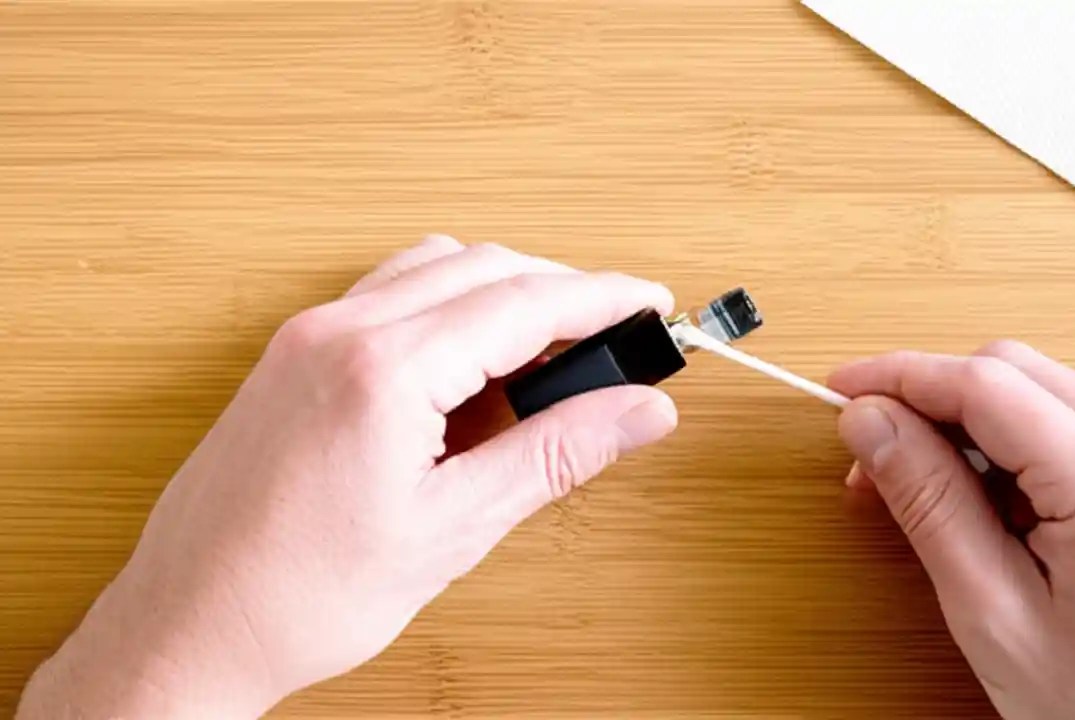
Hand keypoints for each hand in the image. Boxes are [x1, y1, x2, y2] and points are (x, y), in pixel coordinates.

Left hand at [18, 237, 678, 718]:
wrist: (192, 622)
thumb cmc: (300, 594)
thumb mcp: (452, 529)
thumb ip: (555, 454)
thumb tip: (638, 412)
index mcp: (382, 371)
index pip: (524, 302)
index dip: (603, 297)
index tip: (652, 304)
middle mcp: (339, 332)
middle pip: (484, 267)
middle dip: (563, 291)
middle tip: (619, 337)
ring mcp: (309, 336)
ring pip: (436, 269)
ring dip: (504, 291)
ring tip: (552, 355)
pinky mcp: (294, 352)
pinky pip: (390, 293)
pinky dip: (449, 306)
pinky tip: (472, 364)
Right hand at [829, 341, 1074, 719]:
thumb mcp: (994, 613)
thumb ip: (929, 503)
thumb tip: (873, 424)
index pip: (985, 384)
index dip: (899, 377)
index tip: (842, 389)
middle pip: (1015, 372)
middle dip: (929, 398)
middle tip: (869, 450)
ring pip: (1043, 393)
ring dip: (969, 423)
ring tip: (918, 487)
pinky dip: (1014, 446)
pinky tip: (980, 499)